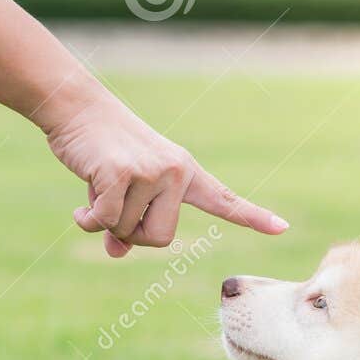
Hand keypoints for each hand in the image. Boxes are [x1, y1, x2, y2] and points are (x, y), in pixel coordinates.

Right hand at [42, 85, 288, 257]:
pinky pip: (107, 220)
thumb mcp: (121, 189)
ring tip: (98, 187)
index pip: (223, 200)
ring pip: (130, 230)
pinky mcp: (123, 173)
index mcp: (185, 173)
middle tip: (113, 208)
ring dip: (105, 220)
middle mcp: (176, 171)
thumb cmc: (103, 151)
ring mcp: (152, 170)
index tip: (282, 228)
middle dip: (132, 234)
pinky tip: (81, 203)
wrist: (77, 108)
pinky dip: (89, 219)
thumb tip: (117, 251)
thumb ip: (126, 223)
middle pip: (162, 239)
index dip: (251, 217)